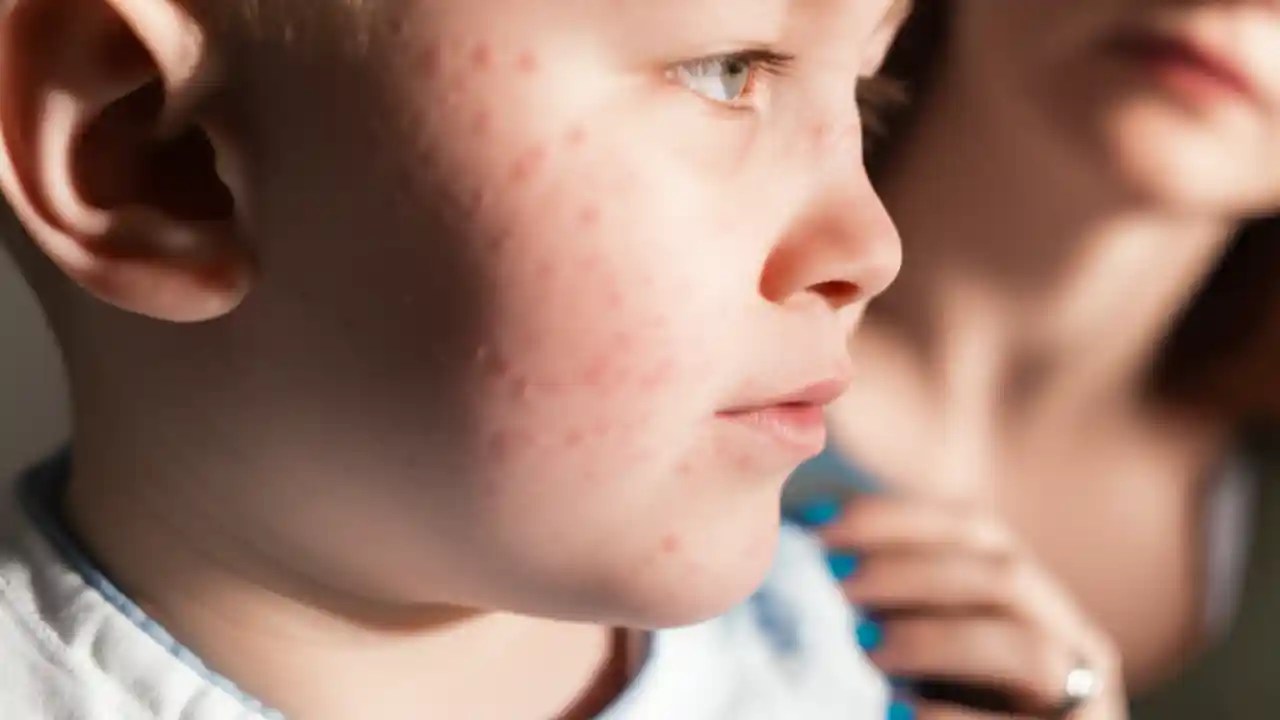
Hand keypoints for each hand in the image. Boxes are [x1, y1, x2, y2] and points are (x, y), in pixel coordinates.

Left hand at [799, 496, 1128, 719]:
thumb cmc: (935, 698)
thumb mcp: (910, 642)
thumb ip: (880, 597)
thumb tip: (798, 535)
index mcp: (1024, 590)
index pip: (971, 527)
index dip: (894, 518)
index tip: (815, 524)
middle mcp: (1064, 630)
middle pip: (1002, 576)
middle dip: (913, 573)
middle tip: (835, 584)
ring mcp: (1083, 692)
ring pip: (1027, 650)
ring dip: (940, 641)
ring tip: (864, 649)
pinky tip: (892, 712)